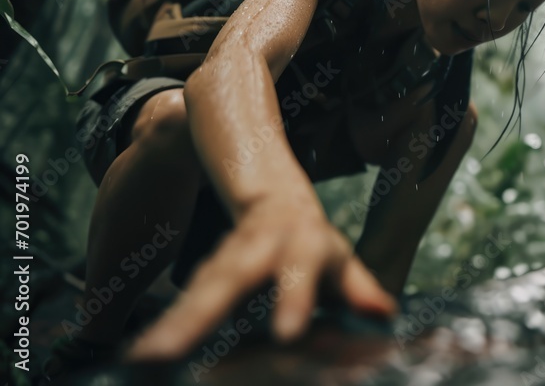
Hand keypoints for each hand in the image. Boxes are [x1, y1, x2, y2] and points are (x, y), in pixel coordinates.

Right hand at [127, 197, 396, 359]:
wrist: (273, 205)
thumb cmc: (313, 246)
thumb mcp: (340, 262)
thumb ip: (360, 289)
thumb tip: (384, 313)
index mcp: (298, 247)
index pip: (297, 272)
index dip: (293, 299)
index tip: (287, 333)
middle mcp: (254, 254)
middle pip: (226, 284)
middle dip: (198, 318)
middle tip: (169, 353)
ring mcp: (222, 265)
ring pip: (194, 295)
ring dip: (169, 327)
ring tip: (144, 359)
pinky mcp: (201, 280)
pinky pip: (180, 306)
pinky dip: (160, 330)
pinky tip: (140, 358)